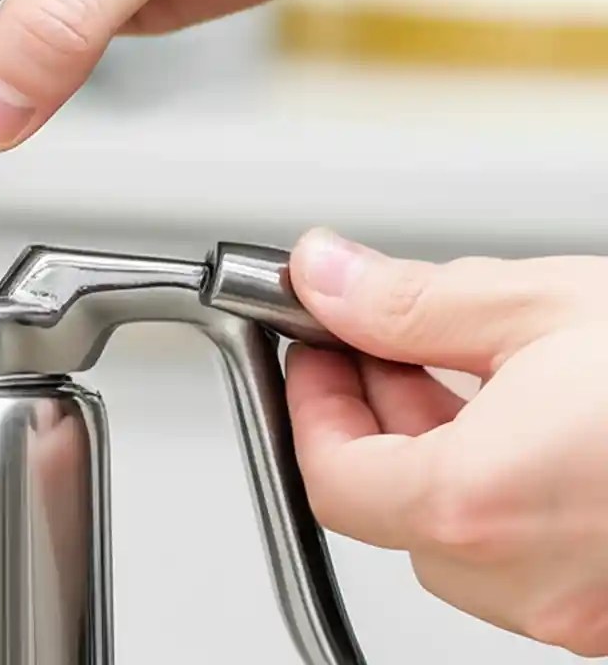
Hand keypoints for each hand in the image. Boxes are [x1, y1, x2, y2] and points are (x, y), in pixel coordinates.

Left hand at [286, 228, 607, 656]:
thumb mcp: (550, 306)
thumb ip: (414, 301)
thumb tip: (326, 277)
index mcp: (484, 502)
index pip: (333, 477)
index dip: (311, 406)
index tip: (317, 352)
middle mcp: (530, 581)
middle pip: (392, 512)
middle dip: (376, 420)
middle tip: (385, 346)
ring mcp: (583, 613)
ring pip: (460, 543)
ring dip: (443, 458)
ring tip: (474, 376)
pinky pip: (531, 562)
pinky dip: (510, 497)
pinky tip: (542, 428)